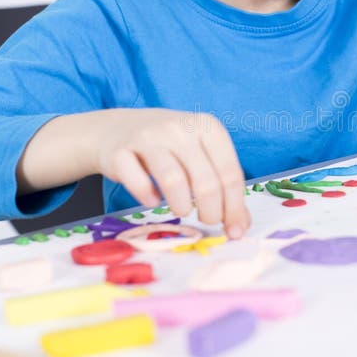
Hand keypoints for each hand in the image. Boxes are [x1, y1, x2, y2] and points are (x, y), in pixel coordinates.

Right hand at [94, 109, 249, 236]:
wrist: (116, 128)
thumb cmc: (169, 146)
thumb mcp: (200, 155)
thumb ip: (223, 186)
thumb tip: (240, 226)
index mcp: (207, 126)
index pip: (230, 173)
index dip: (234, 207)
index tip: (234, 230)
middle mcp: (179, 128)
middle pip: (205, 181)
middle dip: (211, 212)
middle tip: (207, 220)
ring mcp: (148, 138)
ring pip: (173, 181)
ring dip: (182, 206)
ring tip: (182, 210)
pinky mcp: (119, 152)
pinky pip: (137, 182)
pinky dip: (147, 197)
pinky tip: (152, 200)